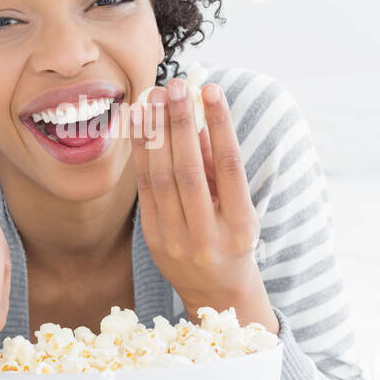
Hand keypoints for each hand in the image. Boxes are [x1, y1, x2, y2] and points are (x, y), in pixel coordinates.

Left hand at [128, 77, 264, 314]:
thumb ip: (219, 168)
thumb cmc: (233, 239)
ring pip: (161, 179)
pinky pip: (145, 190)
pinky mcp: (153, 239)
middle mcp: (207, 236)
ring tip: (154, 97)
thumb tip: (197, 123)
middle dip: (179, 124)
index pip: (229, 167)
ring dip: (155, 134)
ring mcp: (176, 240)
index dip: (219, 125)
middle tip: (175, 85)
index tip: (211, 89)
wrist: (217, 294)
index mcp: (239, 226)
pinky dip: (141, 154)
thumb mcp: (240, 208)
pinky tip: (140, 125)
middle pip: (188, 171)